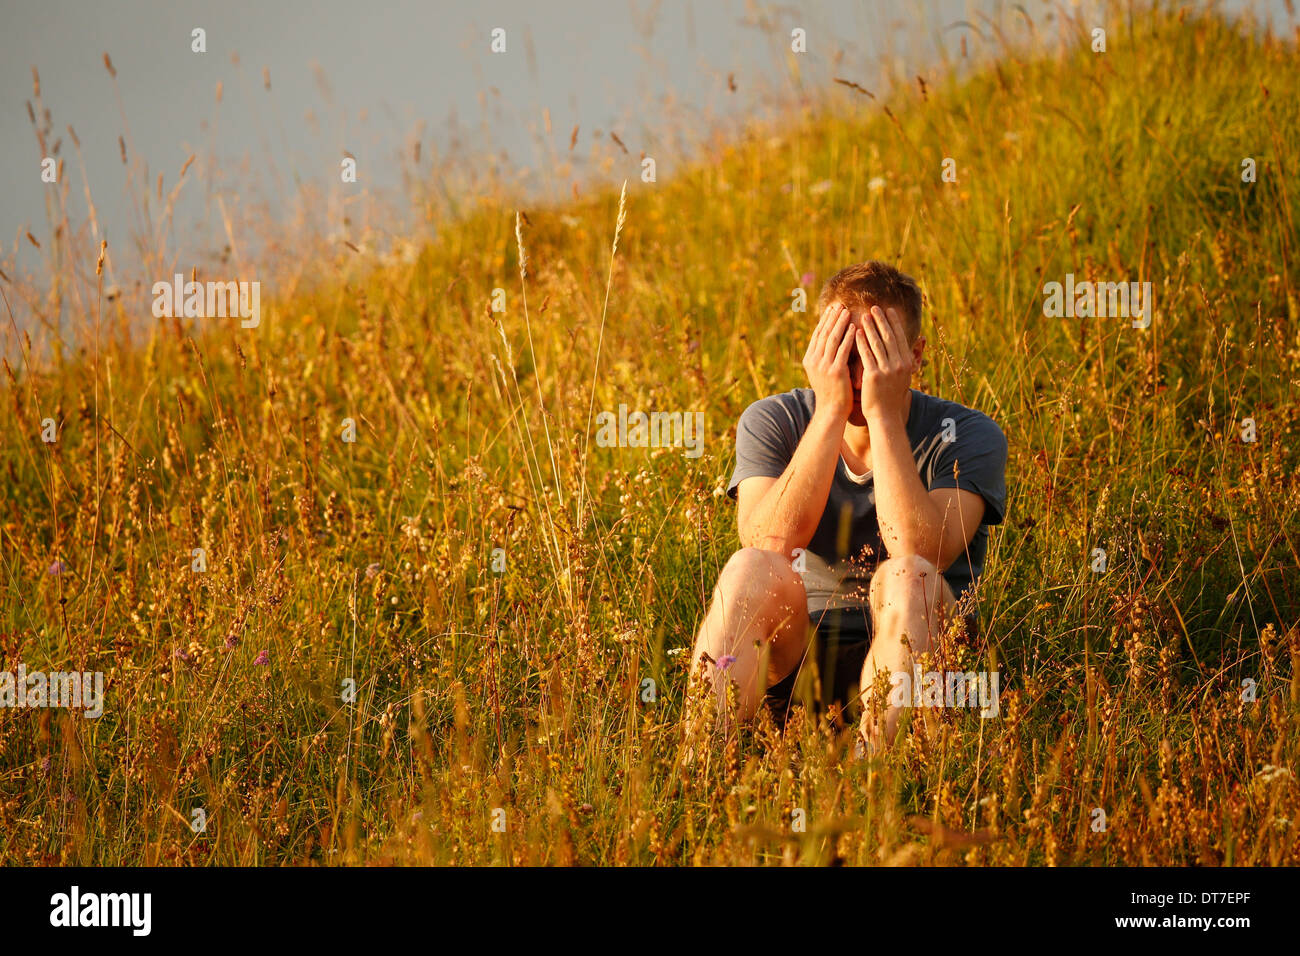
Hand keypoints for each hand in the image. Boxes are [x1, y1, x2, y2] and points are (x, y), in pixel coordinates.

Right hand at [802, 303, 856, 422]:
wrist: (832, 411)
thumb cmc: (832, 391)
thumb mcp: (823, 371)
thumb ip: (825, 356)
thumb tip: (831, 339)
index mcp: (810, 359)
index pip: (817, 334)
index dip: (825, 320)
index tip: (833, 308)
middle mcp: (814, 361)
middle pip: (823, 333)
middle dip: (832, 317)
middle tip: (840, 304)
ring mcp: (823, 366)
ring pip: (832, 338)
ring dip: (840, 323)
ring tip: (847, 311)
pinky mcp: (835, 372)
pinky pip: (842, 350)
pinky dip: (848, 337)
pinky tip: (854, 328)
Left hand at [855, 306, 913, 420]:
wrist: (884, 415)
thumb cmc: (890, 395)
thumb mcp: (902, 376)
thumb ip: (903, 359)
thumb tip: (912, 342)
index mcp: (907, 362)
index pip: (900, 337)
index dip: (894, 322)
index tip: (888, 309)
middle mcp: (900, 364)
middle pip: (889, 337)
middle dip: (882, 320)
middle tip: (874, 307)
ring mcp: (888, 370)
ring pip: (878, 344)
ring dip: (871, 327)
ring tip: (863, 315)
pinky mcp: (874, 376)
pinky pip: (866, 355)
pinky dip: (861, 342)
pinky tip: (856, 333)